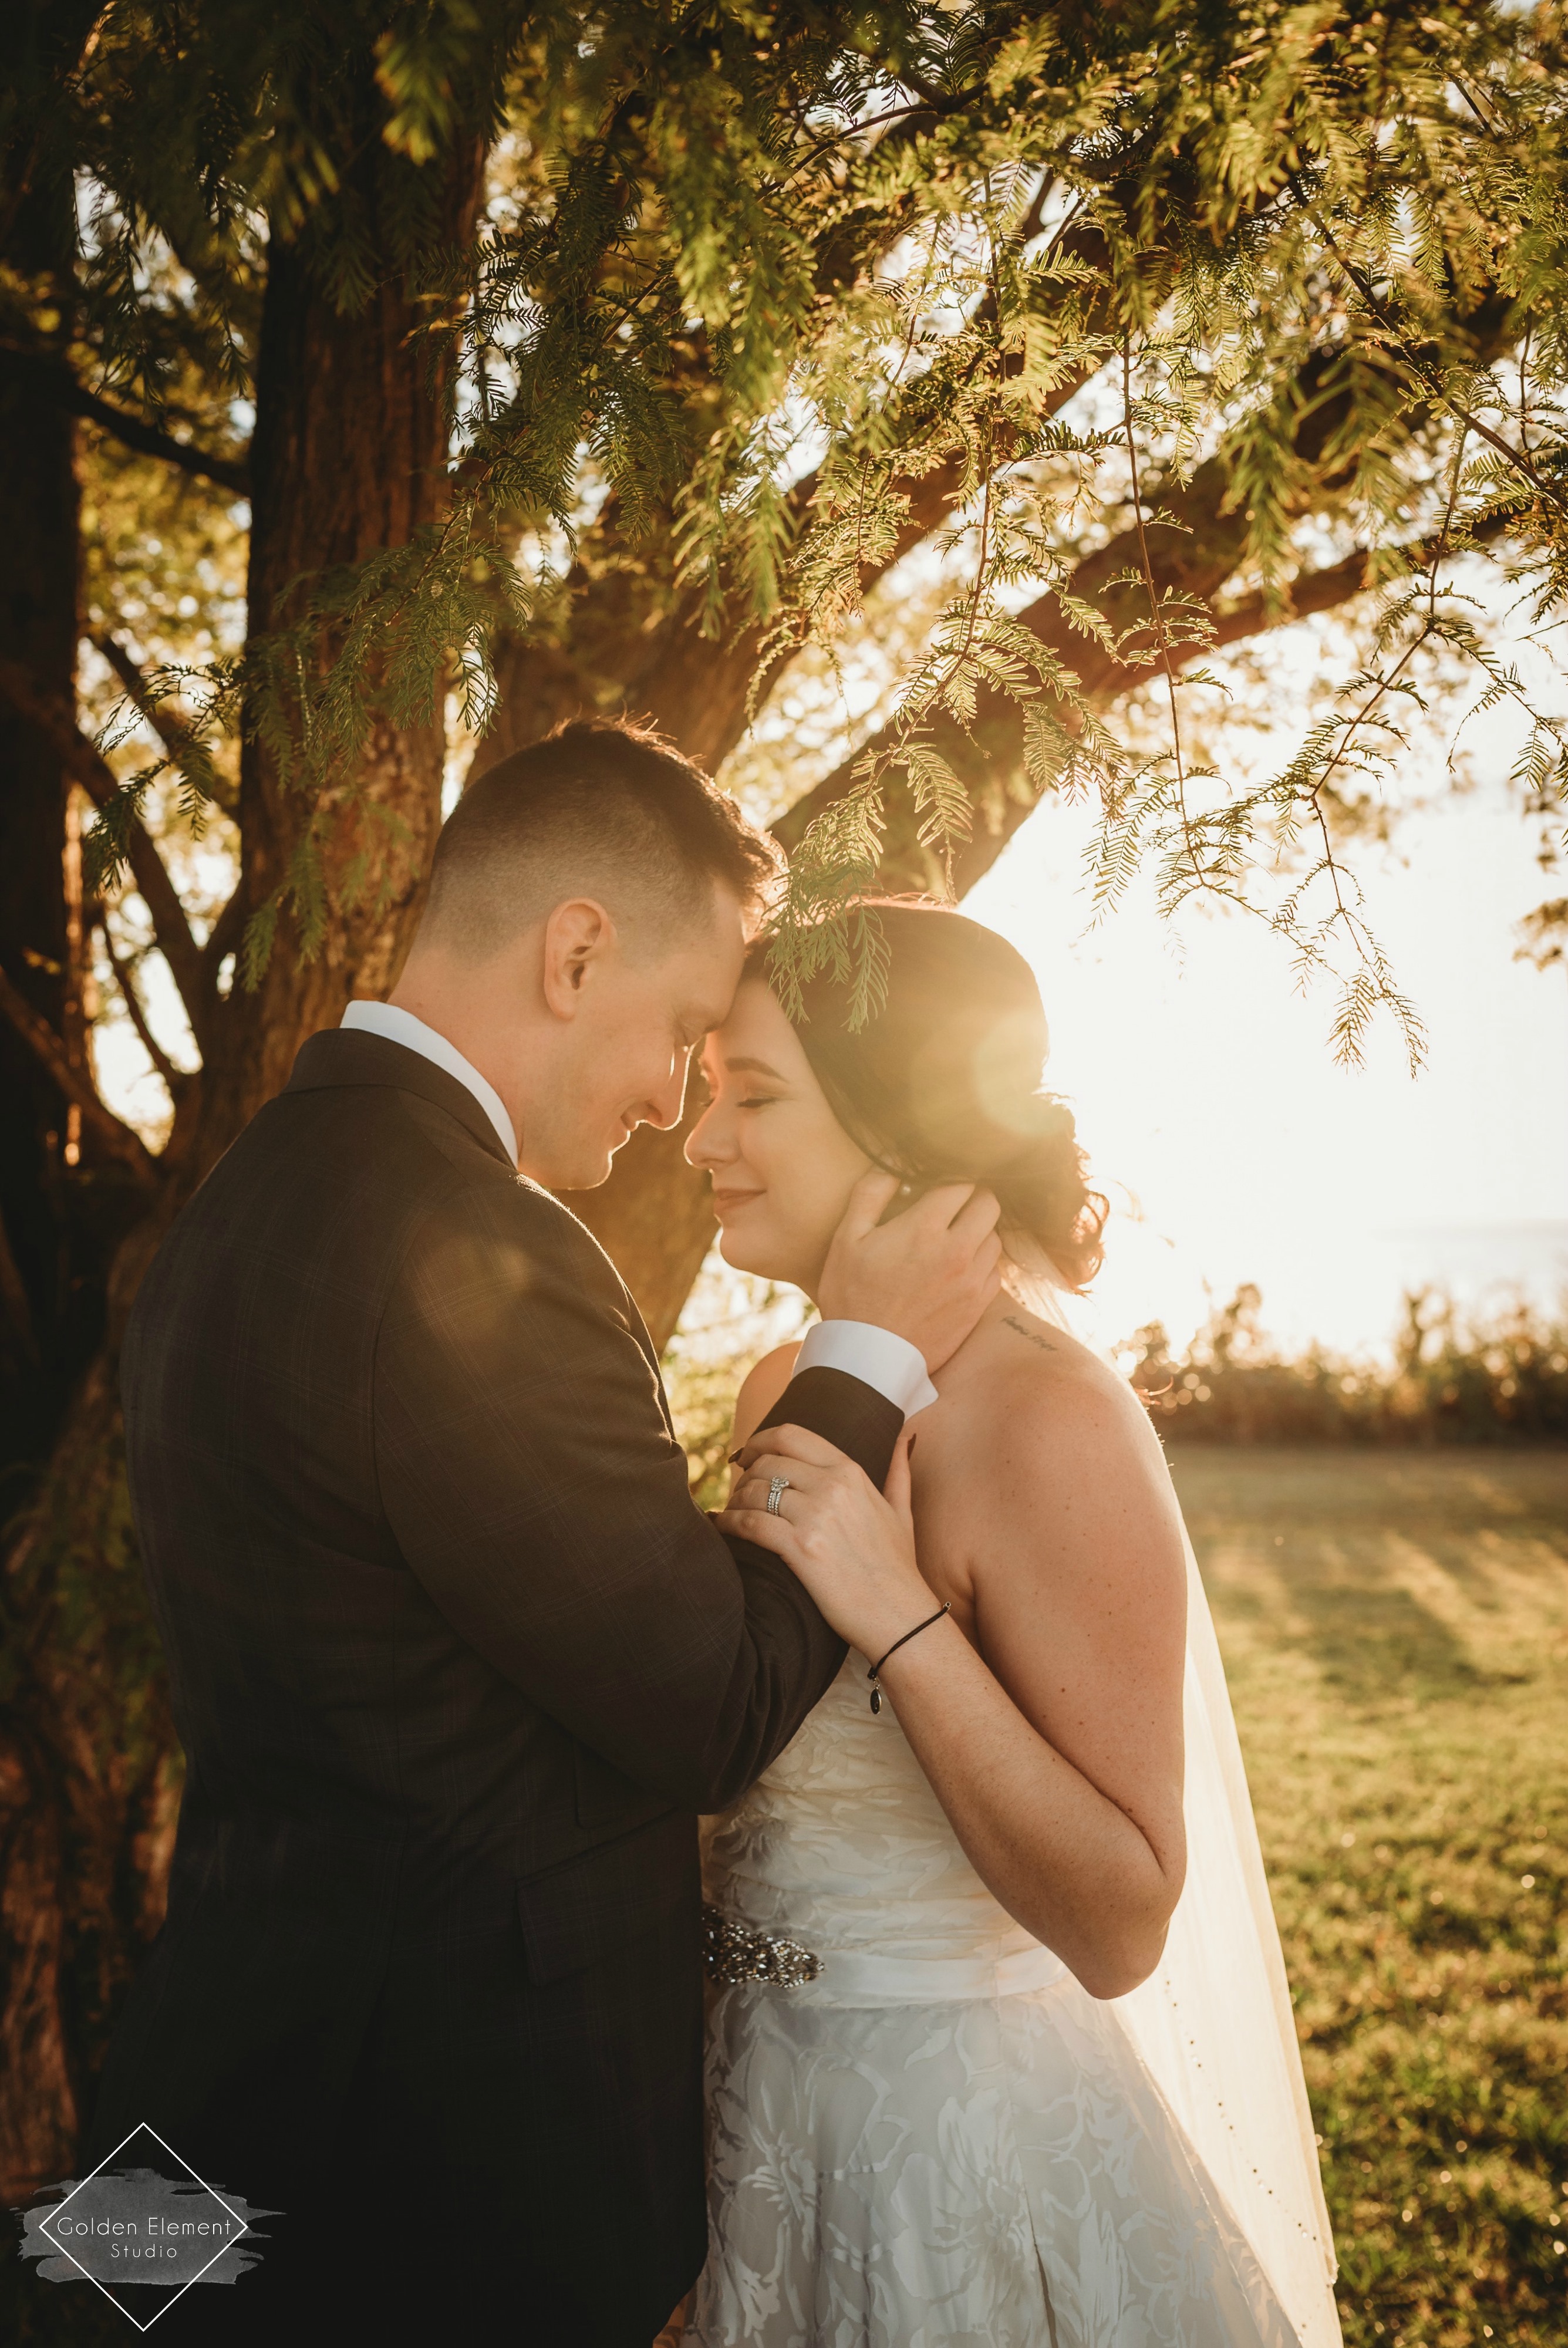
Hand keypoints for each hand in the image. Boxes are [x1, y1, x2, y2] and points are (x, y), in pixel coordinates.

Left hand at [718, 1422, 937, 1664]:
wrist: (900, 1616)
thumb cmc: (898, 1568)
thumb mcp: (902, 1512)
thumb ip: (899, 1472)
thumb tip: (905, 1437)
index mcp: (851, 1472)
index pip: (791, 1436)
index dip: (759, 1441)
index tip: (747, 1455)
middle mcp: (832, 1486)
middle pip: (767, 1462)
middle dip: (744, 1474)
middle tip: (738, 1490)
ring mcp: (816, 1517)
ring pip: (754, 1491)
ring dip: (735, 1500)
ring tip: (732, 1511)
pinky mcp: (801, 1548)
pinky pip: (750, 1523)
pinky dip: (730, 1523)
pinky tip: (723, 1527)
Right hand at [817, 1171, 1001, 1372]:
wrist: (868, 1357)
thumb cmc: (852, 1296)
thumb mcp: (846, 1239)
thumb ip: (870, 1195)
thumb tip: (891, 1168)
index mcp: (925, 1228)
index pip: (960, 1183)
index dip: (950, 1177)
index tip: (938, 1183)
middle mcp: (957, 1251)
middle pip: (989, 1204)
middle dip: (973, 1197)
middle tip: (953, 1203)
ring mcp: (971, 1281)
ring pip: (995, 1238)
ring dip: (979, 1230)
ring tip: (955, 1235)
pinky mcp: (977, 1306)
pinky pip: (995, 1271)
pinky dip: (983, 1262)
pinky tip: (960, 1266)